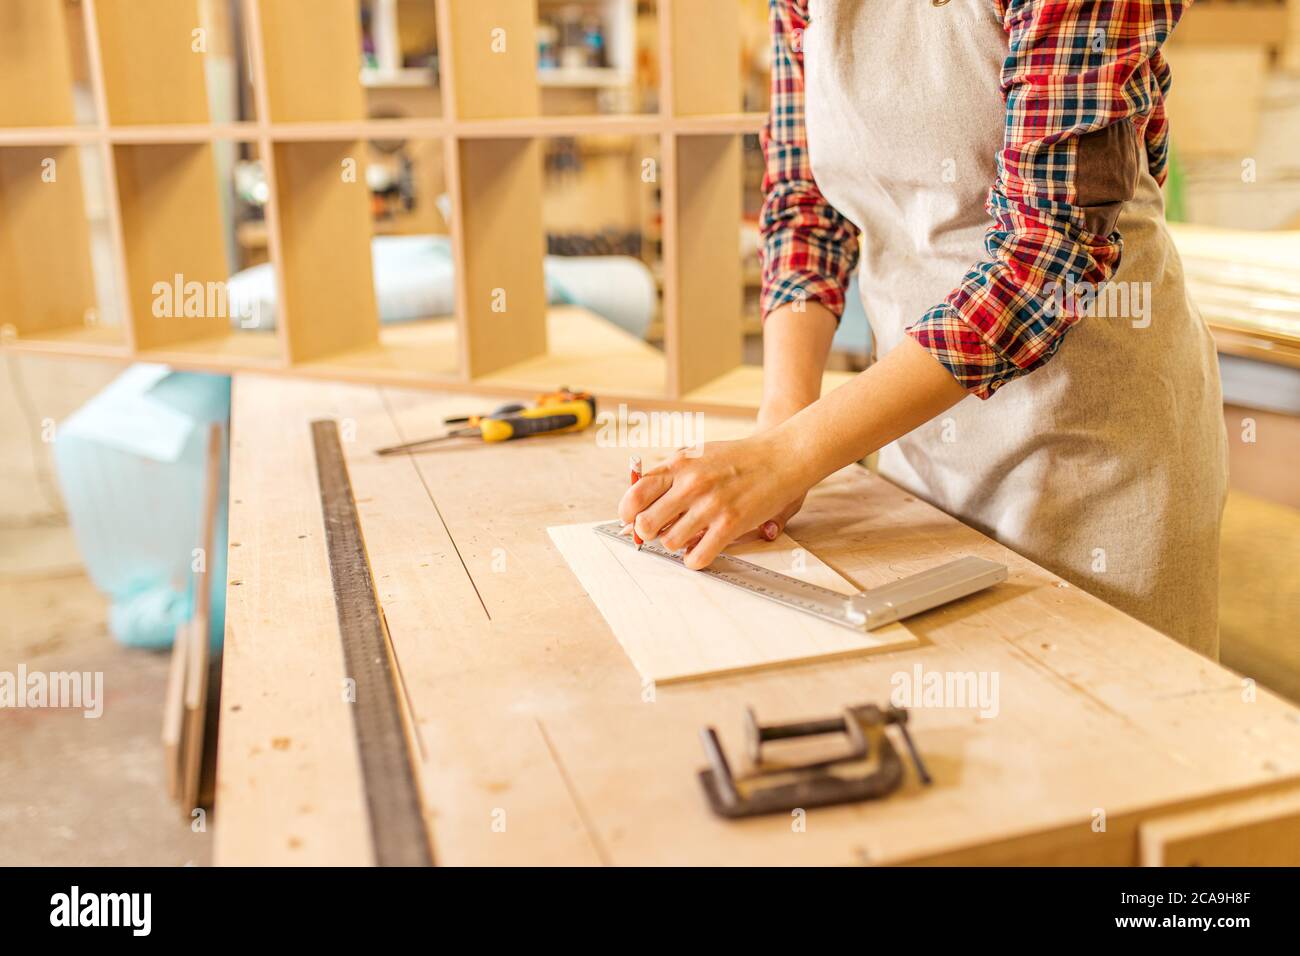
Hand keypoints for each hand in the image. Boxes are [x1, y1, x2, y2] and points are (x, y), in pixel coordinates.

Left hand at [617, 432, 815, 570]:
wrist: (780, 457)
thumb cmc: (737, 458)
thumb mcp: (697, 455)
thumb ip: (669, 475)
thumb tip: (639, 504)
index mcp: (679, 465)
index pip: (635, 494)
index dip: (627, 513)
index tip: (632, 520)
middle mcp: (691, 484)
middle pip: (646, 524)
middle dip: (648, 533)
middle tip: (660, 531)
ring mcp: (710, 505)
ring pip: (670, 543)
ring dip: (675, 545)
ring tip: (687, 537)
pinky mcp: (730, 524)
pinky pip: (697, 557)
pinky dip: (694, 560)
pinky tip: (701, 550)